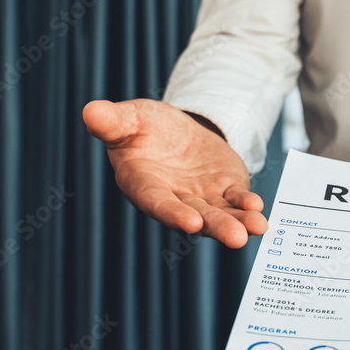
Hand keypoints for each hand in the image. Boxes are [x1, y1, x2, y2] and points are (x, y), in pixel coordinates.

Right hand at [82, 99, 267, 248]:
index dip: (172, 213)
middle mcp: (174, 198)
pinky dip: (247, 204)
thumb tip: (90, 112)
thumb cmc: (144, 127)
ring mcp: (202, 197)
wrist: (175, 129)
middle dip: (217, 226)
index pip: (157, 203)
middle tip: (236, 238)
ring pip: (221, 214)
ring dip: (239, 222)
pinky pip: (236, 200)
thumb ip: (112, 121)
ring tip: (258, 227)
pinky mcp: (224, 190)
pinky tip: (258, 207)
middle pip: (196, 216)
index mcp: (144, 185)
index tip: (191, 223)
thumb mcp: (129, 118)